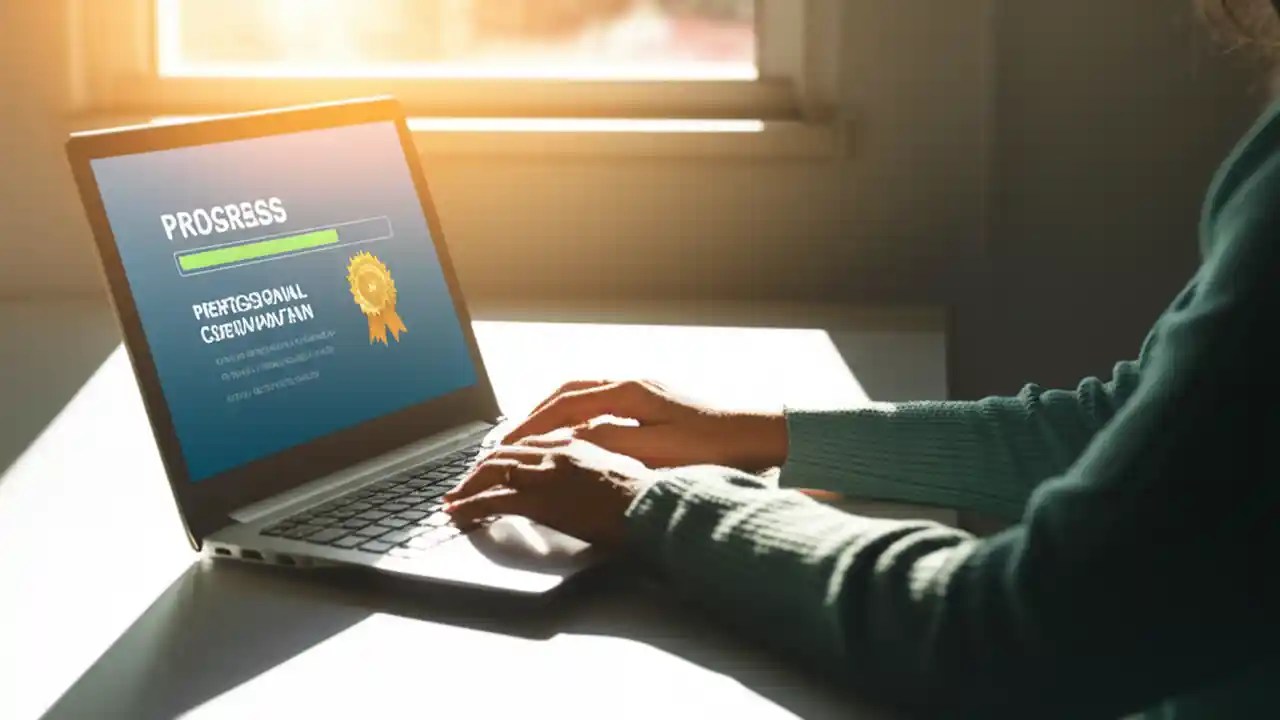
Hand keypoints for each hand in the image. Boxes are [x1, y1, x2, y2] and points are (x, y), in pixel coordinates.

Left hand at [443, 434, 660, 546]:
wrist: (651, 508)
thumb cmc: (645, 497)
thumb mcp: (620, 470)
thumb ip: (596, 467)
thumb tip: (586, 479)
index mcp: (576, 443)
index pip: (529, 443)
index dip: (507, 454)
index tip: (495, 465)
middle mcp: (555, 452)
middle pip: (505, 454)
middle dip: (480, 469)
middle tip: (464, 482)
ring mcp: (544, 474)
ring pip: (493, 472)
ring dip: (469, 486)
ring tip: (454, 499)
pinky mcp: (537, 499)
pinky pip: (493, 499)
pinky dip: (471, 506)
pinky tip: (459, 514)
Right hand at [500, 380, 788, 470]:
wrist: (756, 434)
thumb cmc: (712, 446)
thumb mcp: (656, 450)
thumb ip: (609, 443)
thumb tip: (566, 441)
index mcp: (628, 393)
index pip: (564, 406)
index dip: (530, 426)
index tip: (504, 445)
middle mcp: (631, 384)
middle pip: (567, 393)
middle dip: (532, 415)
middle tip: (506, 439)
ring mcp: (642, 391)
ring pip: (582, 394)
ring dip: (552, 412)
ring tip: (529, 433)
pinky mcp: (652, 402)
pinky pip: (599, 401)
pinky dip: (575, 414)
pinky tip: (572, 432)